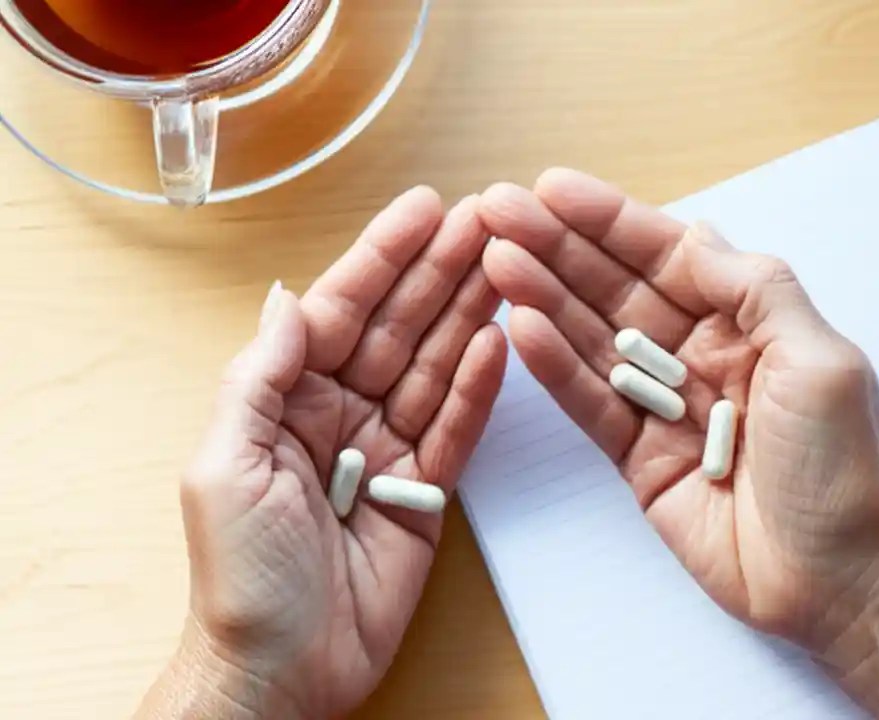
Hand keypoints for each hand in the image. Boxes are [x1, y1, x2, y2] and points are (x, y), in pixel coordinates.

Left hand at [139, 189, 506, 718]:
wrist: (280, 671)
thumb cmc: (240, 575)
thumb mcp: (226, 465)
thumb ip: (260, 378)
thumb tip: (287, 299)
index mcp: (287, 401)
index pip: (343, 310)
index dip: (385, 257)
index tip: (427, 210)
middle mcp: (340, 415)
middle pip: (400, 328)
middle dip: (443, 271)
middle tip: (490, 219)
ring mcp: (387, 452)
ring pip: (436, 368)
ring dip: (471, 313)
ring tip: (510, 262)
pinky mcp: (426, 494)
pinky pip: (457, 430)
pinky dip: (480, 389)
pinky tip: (502, 342)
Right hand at [478, 169, 878, 647]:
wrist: (842, 577)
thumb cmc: (845, 464)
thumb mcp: (818, 357)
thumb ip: (754, 290)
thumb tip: (694, 234)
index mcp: (747, 323)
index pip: (666, 256)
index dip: (608, 221)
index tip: (552, 189)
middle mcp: (701, 356)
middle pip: (615, 290)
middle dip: (557, 247)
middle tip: (496, 211)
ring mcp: (666, 407)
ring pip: (593, 340)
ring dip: (543, 296)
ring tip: (492, 258)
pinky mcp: (640, 460)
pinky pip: (591, 405)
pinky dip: (555, 368)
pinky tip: (519, 326)